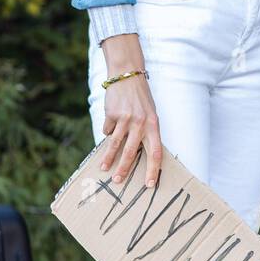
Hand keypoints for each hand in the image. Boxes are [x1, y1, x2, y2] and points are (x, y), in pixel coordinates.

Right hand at [98, 33, 161, 187]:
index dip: (152, 170)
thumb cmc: (140, 99)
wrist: (127, 75)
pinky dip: (108, 130)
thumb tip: (136, 155)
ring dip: (108, 158)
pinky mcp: (112, 114)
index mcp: (153, 125)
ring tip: (103, 168)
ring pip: (115, 144)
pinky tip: (110, 124)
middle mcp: (140, 123)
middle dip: (124, 169)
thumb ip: (145, 133)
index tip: (149, 184)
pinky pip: (108, 130)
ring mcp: (125, 119)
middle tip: (118, 181)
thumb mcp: (149, 115)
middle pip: (131, 152)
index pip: (155, 152)